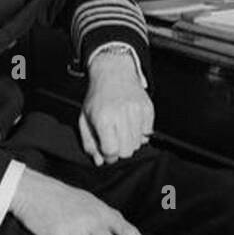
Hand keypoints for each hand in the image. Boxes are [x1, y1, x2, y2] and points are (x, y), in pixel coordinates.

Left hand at [80, 50, 154, 164]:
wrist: (114, 72)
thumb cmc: (98, 97)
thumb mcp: (85, 119)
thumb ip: (90, 143)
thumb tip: (100, 161)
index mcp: (103, 118)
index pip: (111, 150)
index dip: (108, 155)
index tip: (107, 150)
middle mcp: (121, 114)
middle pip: (127, 150)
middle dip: (120, 150)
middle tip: (115, 140)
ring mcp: (136, 110)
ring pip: (139, 143)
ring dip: (130, 141)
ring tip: (122, 130)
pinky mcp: (147, 108)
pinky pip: (148, 132)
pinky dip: (141, 132)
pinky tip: (132, 123)